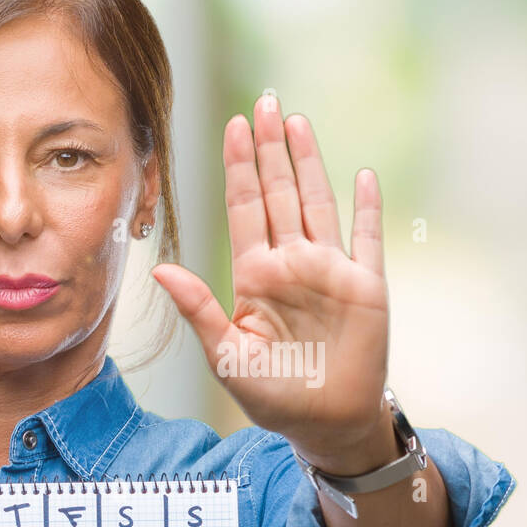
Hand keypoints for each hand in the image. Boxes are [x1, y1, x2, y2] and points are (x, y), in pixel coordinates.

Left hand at [152, 93, 389, 463]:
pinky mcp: (366, 286)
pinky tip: (361, 176)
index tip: (233, 126)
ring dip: (308, 163)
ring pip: (317, 203)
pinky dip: (366, 207)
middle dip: (270, 148)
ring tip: (296, 122)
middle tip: (264, 101)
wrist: (326, 424)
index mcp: (256, 276)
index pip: (245, 209)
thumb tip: (160, 270)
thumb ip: (199, 310)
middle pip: (279, 193)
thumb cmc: (273, 396)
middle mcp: (292, 264)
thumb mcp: (227, 356)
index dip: (240, 167)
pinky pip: (367, 238)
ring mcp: (330, 271)